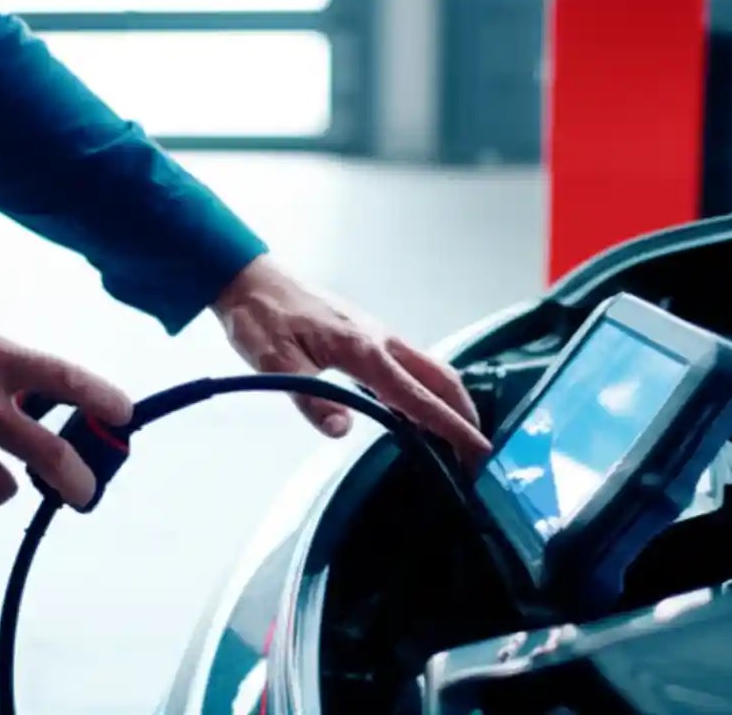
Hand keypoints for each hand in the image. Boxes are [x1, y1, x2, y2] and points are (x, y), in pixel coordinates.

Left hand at [211, 256, 491, 460]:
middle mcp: (380, 339)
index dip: (450, 427)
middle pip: (441, 378)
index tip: (477, 451)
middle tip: (478, 452)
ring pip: (430, 368)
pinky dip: (428, 388)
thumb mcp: (274, 362)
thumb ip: (310, 397)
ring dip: (449, 400)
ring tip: (458, 436)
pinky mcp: (369, 333)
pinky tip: (418, 409)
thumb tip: (343, 431)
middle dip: (464, 414)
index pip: (417, 397)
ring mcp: (378, 334)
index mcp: (363, 349)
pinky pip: (412, 364)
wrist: (252, 279)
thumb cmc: (261, 318)